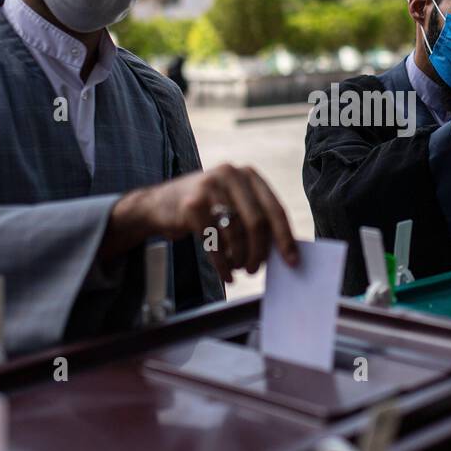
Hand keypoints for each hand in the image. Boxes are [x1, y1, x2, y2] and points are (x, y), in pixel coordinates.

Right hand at [103, 164, 298, 282]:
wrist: (158, 204)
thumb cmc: (205, 209)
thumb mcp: (232, 203)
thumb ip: (256, 218)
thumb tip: (285, 250)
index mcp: (249, 175)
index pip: (275, 209)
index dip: (285, 238)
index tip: (292, 261)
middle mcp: (231, 175)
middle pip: (257, 223)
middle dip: (259, 252)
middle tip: (255, 269)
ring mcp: (210, 188)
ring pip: (236, 234)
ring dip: (240, 259)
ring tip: (238, 269)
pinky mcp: (192, 205)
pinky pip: (215, 244)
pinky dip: (223, 265)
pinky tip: (226, 275)